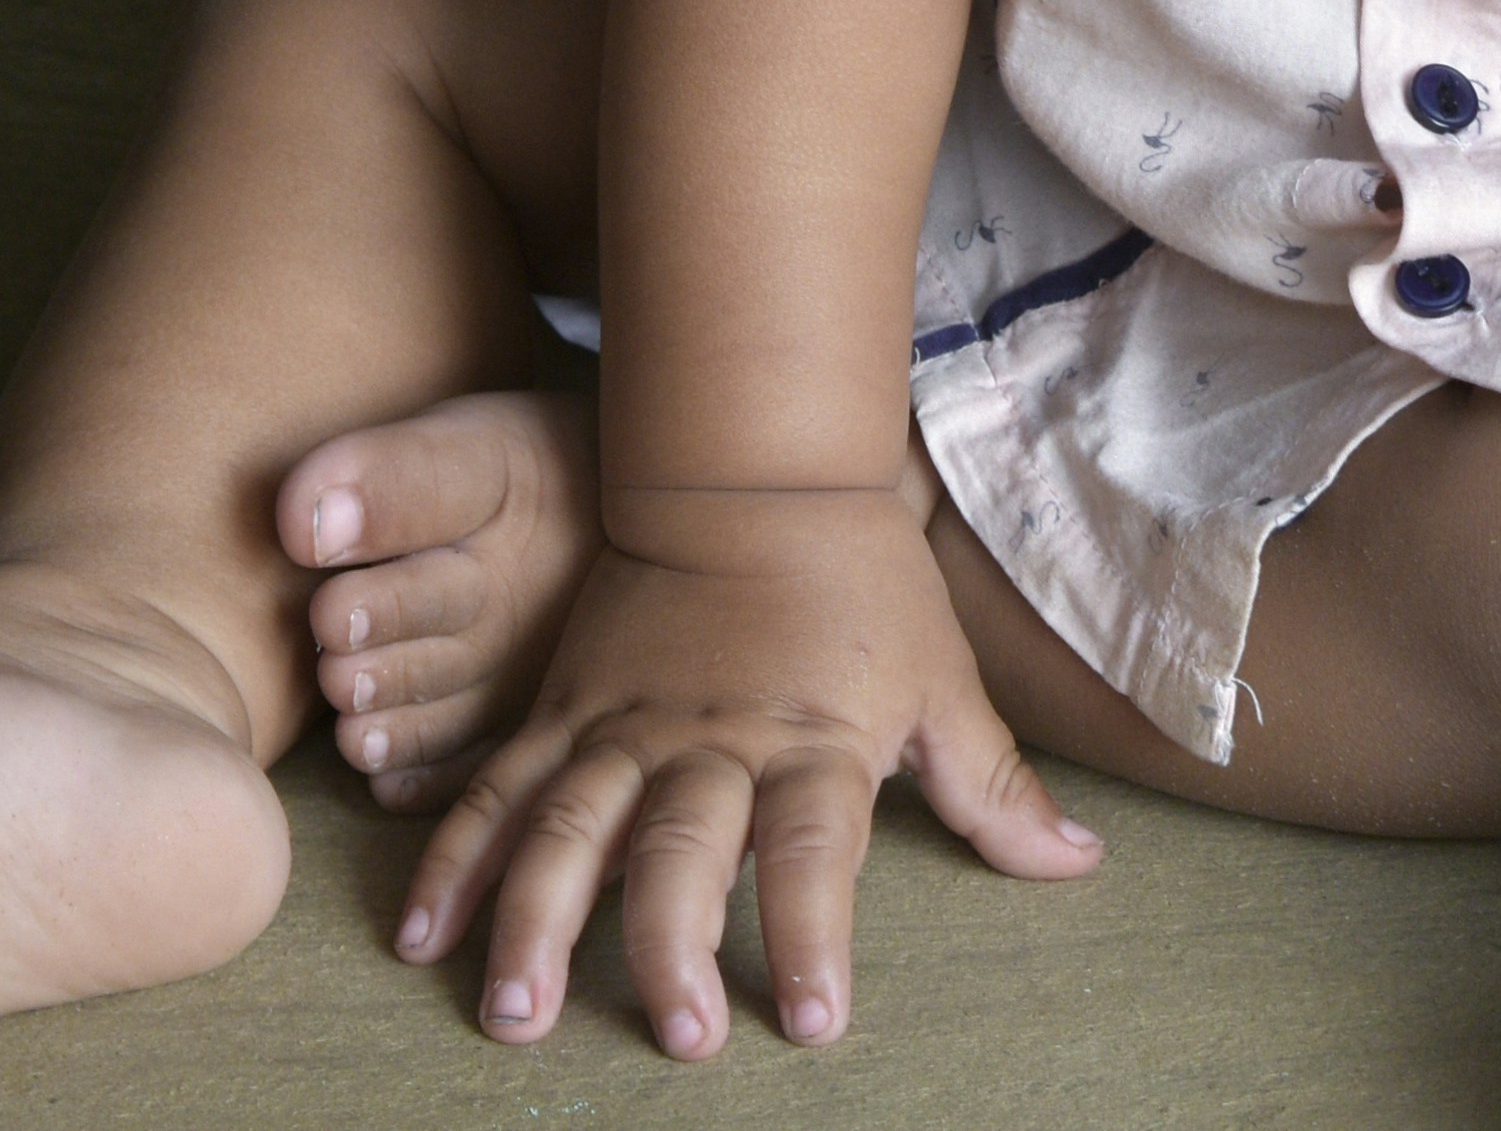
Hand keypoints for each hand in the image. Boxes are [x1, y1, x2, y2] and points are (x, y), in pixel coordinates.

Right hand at [394, 480, 1101, 1056]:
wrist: (755, 466)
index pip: (816, 850)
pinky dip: (455, 858)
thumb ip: (993, 786)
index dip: (813, 933)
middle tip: (676, 1033)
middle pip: (684, 849)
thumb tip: (1079, 863)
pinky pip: (500, 785)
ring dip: (537, 921)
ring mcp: (627, 723)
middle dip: (672, 944)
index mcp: (813, 738)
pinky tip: (422, 935)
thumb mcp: (940, 678)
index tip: (815, 1019)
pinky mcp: (567, 708)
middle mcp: (713, 739)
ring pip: (570, 827)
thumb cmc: (861, 581)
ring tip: (514, 1013)